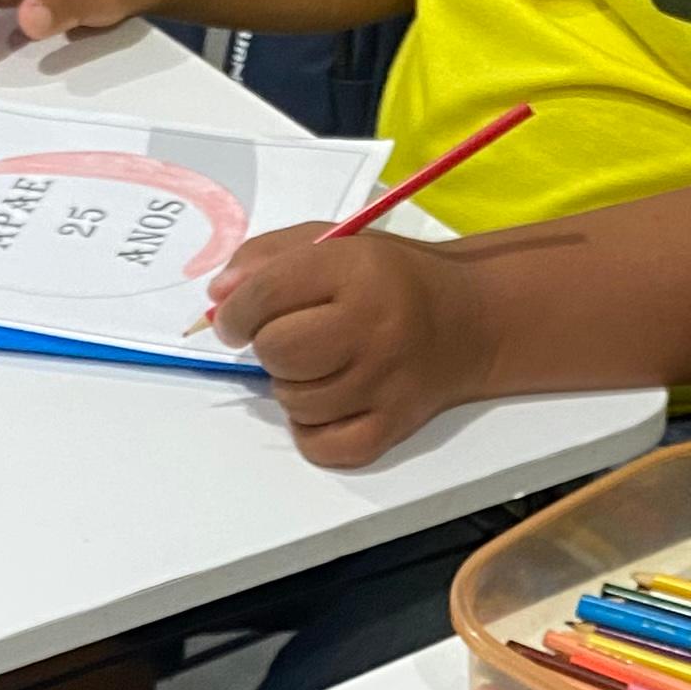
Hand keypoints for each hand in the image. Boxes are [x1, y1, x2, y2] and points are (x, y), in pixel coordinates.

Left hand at [207, 226, 496, 467]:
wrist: (472, 320)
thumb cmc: (393, 279)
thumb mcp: (336, 243)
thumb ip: (268, 257)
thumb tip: (219, 298)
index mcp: (356, 271)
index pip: (266, 294)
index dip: (235, 312)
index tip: (234, 319)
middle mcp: (373, 327)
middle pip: (277, 352)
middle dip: (266, 347)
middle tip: (285, 338)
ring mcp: (384, 383)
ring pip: (293, 401)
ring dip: (290, 386)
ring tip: (316, 366)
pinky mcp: (393, 425)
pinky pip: (321, 445)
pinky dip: (311, 430)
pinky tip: (325, 404)